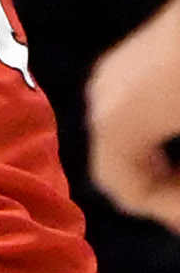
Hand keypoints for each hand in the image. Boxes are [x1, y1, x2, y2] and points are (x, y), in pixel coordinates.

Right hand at [89, 0, 179, 232]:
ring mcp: (109, 78)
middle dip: (161, 187)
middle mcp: (100, 103)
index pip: (128, 193)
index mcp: (118, 125)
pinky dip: (152, 132)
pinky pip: (126, 111)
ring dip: (156, 159)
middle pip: (118, 167)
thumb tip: (173, 207)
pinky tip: (178, 125)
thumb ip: (177, 177)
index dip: (168, 211)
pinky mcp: (126, 61)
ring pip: (120, 138)